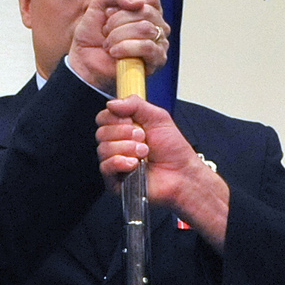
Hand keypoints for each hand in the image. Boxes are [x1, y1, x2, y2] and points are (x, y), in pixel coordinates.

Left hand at [67, 0, 168, 91]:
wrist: (85, 61)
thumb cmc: (94, 34)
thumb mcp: (99, 4)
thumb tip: (137, 2)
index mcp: (147, 10)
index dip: (128, 2)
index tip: (110, 12)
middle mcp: (157, 25)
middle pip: (146, 12)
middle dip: (118, 21)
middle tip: (106, 31)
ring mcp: (160, 42)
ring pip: (146, 28)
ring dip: (119, 35)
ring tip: (109, 44)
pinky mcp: (157, 60)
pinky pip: (147, 47)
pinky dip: (126, 48)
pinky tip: (115, 52)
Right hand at [96, 98, 227, 241]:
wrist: (183, 173)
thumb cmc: (173, 150)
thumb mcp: (158, 117)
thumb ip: (135, 104)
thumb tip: (111, 104)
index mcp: (123, 129)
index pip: (103, 118)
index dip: (116, 118)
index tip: (132, 121)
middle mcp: (117, 145)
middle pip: (101, 132)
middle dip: (125, 133)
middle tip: (143, 138)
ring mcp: (115, 162)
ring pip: (103, 149)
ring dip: (127, 148)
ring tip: (144, 152)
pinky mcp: (115, 180)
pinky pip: (105, 167)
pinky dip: (121, 162)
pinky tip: (135, 164)